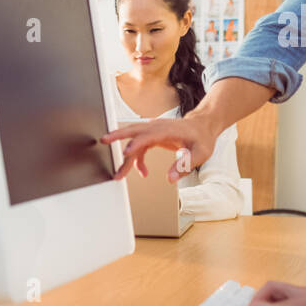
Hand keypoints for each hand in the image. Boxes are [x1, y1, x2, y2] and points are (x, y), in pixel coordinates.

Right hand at [100, 116, 215, 181]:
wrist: (202, 127)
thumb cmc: (201, 138)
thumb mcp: (200, 154)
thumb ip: (184, 165)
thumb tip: (171, 178)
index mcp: (167, 130)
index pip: (148, 135)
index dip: (136, 144)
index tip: (126, 153)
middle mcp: (156, 128)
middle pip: (132, 130)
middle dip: (117, 136)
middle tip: (104, 141)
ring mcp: (152, 131)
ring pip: (132, 140)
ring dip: (125, 156)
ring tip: (119, 173)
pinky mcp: (152, 136)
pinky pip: (139, 147)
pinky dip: (137, 160)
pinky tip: (142, 172)